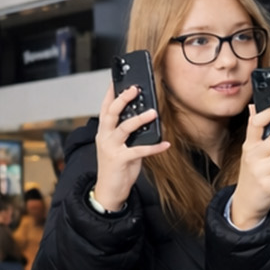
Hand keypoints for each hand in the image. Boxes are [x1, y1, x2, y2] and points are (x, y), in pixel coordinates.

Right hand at [93, 85, 170, 209]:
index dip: (111, 94)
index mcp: (104, 131)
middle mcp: (105, 137)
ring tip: (153, 113)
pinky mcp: (120, 160)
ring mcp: (111, 148)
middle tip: (135, 89)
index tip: (117, 80)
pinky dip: (154, 147)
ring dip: (139, 119)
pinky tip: (166, 144)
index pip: (105, 108)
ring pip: (124, 128)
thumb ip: (129, 133)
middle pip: (111, 113)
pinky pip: (140, 150)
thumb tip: (146, 118)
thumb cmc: (116, 166)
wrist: (108, 190)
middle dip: (122, 99)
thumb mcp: (120, 146)